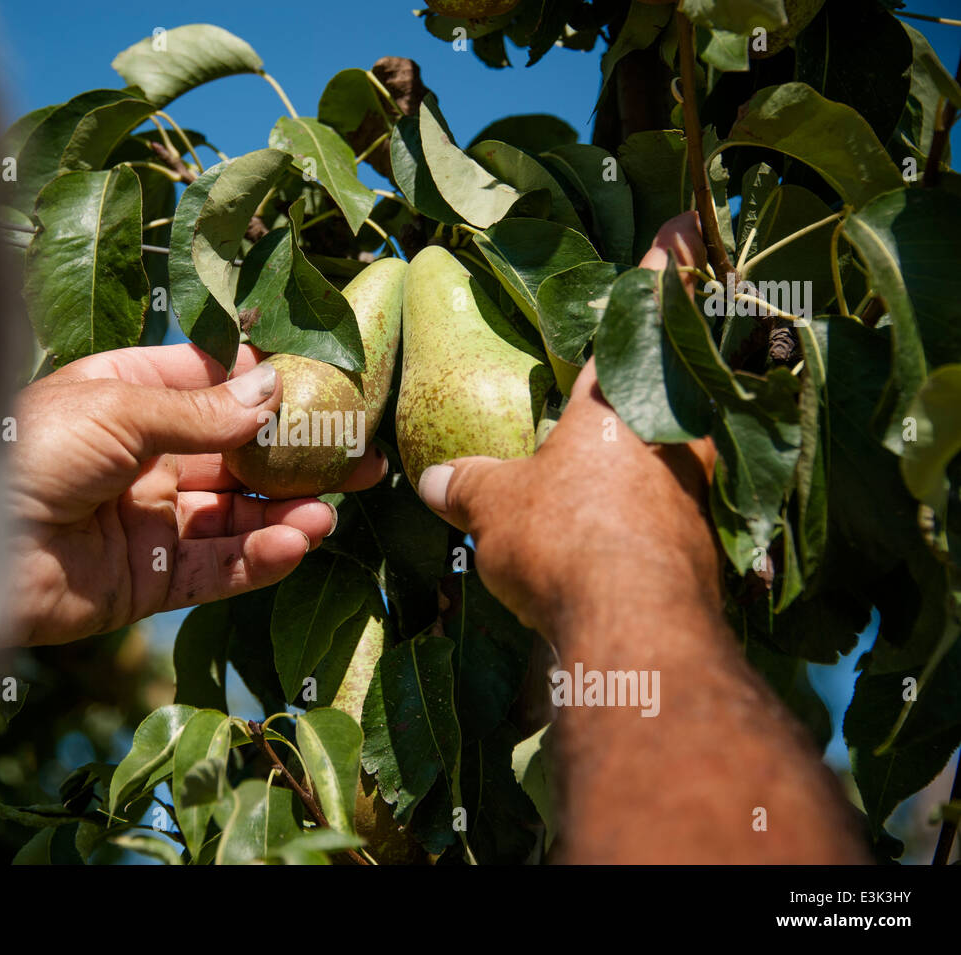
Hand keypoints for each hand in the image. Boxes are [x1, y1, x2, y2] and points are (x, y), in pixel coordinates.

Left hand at [9, 343, 387, 645]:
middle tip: (361, 460)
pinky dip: (259, 558)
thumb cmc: (25, 453)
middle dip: (297, 459)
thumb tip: (275, 386)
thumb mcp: (117, 411)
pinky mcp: (148, 581)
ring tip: (332, 510)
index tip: (325, 388)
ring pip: (235, 515)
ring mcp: (148, 522)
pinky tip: (296, 543)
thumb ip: (202, 410)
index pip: (212, 386)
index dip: (267, 387)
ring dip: (286, 512)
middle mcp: (143, 458)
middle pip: (237, 456)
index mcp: (126, 398)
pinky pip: (216, 569)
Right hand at [415, 213, 718, 639]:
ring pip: (678, 450)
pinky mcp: (710, 547)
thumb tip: (433, 482)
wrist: (634, 628)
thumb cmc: (563, 537)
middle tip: (640, 366)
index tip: (686, 222)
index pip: (640, 314)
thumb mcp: (493, 506)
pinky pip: (676, 511)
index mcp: (619, 401)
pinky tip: (621, 542)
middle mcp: (673, 434)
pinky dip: (651, 516)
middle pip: (674, 383)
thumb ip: (466, 485)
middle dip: (660, 372)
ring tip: (614, 472)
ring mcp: (699, 490)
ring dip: (653, 455)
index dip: (661, 265)